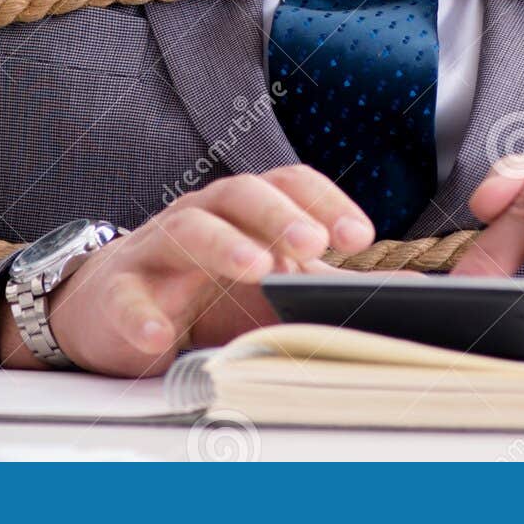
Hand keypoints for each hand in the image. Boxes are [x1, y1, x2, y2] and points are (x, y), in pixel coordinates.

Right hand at [0, 166, 374, 376]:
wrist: (114, 304)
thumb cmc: (205, 288)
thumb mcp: (270, 284)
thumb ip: (328, 284)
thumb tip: (410, 293)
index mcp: (244, 209)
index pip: (288, 184)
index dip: (324, 201)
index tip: (360, 236)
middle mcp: (202, 214)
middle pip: (242, 193)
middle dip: (281, 214)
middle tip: (316, 243)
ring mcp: (156, 249)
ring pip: (188, 228)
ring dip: (225, 245)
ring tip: (258, 267)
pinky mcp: (117, 293)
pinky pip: (126, 299)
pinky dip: (143, 317)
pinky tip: (162, 338)